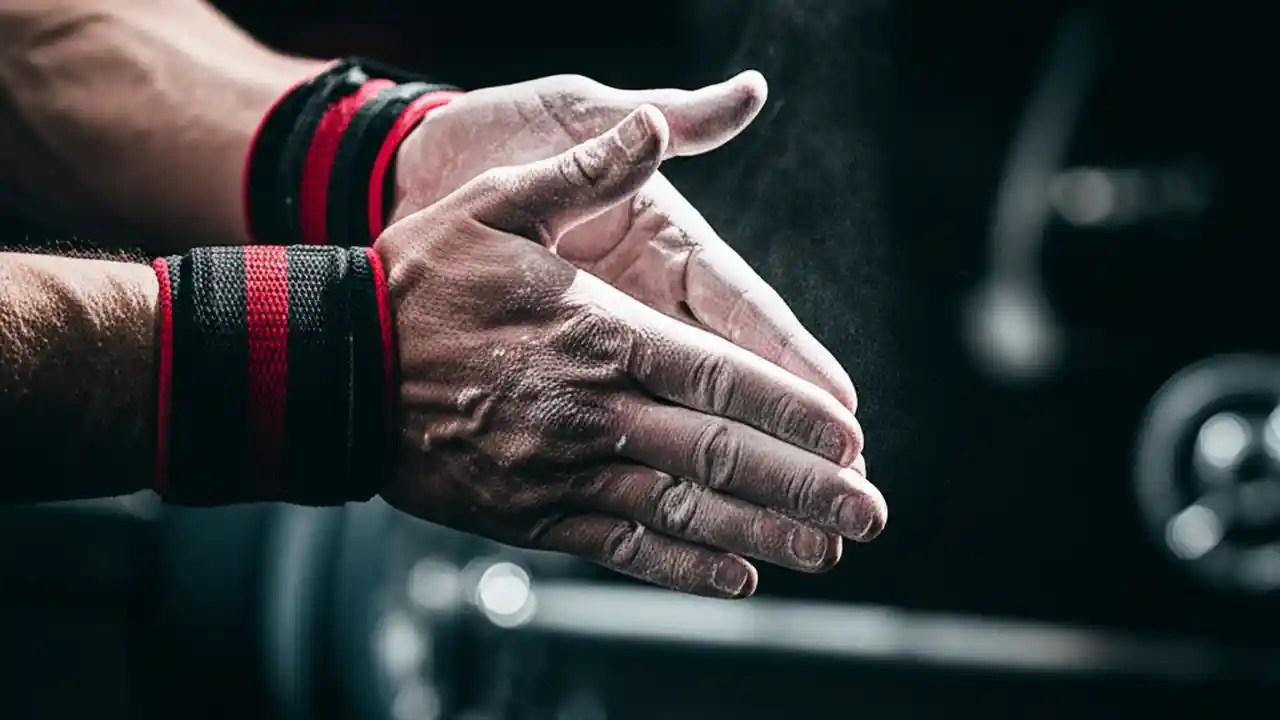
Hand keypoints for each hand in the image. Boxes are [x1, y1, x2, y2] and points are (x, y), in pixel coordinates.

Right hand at [377, 107, 884, 597]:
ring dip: (765, 533)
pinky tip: (736, 574)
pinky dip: (684, 564)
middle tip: (870, 512)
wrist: (332, 365)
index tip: (852, 435)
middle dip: (806, 486)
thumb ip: (587, 172)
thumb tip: (655, 122)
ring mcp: (562, 470)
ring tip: (827, 551)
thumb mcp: (496, 204)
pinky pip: (622, 546)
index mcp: (598, 332)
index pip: (722, 377)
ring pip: (684, 510)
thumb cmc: (420, 280)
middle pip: (722, 454)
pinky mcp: (532, 513)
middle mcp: (593, 410)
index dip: (795, 411)